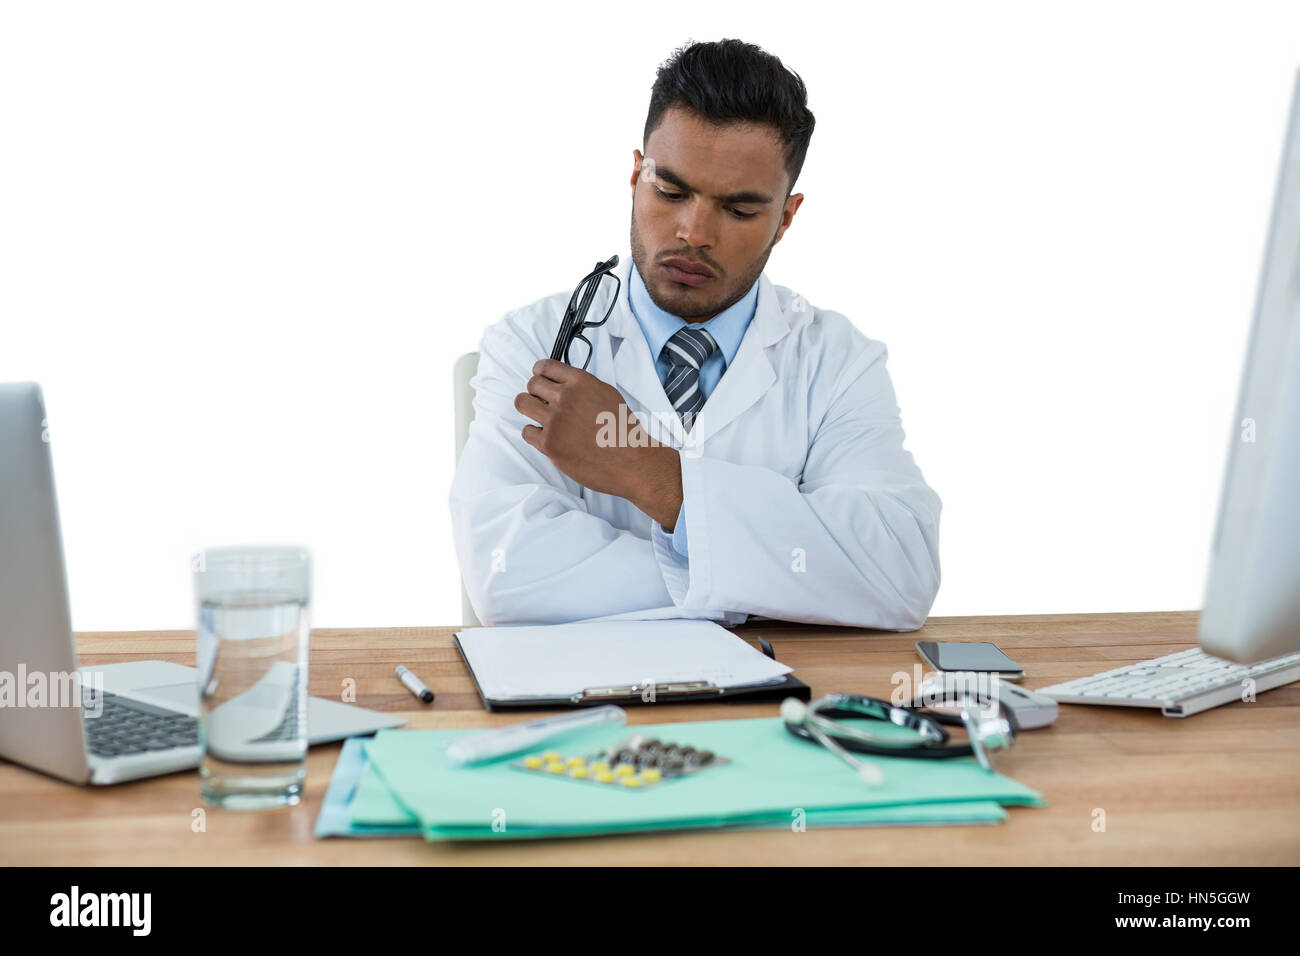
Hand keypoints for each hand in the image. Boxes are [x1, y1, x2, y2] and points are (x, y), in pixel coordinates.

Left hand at [515, 359, 682, 527]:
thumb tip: (562, 384)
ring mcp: (555, 422)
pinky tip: (546, 437)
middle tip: (540, 400)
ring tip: (538, 416)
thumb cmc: (623, 431)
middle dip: (535, 391)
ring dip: (528, 408)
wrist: (631, 462)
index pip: (546, 366)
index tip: (539, 377)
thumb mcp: (607, 394)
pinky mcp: (549, 444)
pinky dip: (534, 434)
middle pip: (532, 383)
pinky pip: (527, 432)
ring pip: (523, 403)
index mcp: (581, 382)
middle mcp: (566, 398)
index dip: (539, 372)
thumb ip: (582, 386)